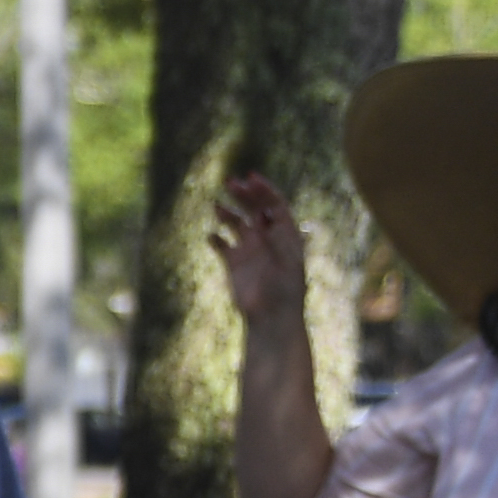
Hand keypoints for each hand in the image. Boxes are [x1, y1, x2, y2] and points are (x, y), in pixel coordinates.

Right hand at [209, 173, 305, 323]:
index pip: (275, 205)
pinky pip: (222, 245)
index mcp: (285, 234)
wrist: (272, 318)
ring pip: (237, 223)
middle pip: (255, 209)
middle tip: (230, 183)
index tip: (251, 179)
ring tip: (217, 206)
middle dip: (244, 195)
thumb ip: (272, 237)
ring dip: (227, 212)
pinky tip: (212, 236)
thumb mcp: (285, 261)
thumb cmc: (285, 291)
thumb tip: (259, 216)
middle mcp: (267, 238)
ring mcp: (250, 250)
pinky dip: (216, 238)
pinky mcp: (234, 264)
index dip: (264, 190)